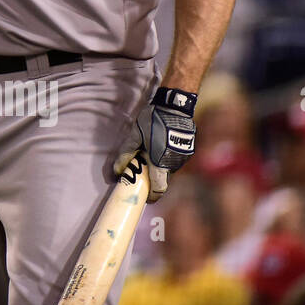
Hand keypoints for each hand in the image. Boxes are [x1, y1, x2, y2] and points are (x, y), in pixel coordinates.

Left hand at [113, 87, 196, 202]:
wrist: (175, 106)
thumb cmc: (153, 119)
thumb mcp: (135, 134)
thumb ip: (126, 153)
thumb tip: (117, 170)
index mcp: (160, 162)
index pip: (159, 189)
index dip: (152, 196)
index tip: (145, 197)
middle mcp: (174, 162)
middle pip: (163, 179)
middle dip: (153, 178)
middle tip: (142, 170)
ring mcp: (183, 157)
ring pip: (169, 169)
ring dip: (160, 167)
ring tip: (150, 154)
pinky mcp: (188, 150)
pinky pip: (175, 160)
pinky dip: (167, 159)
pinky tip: (160, 146)